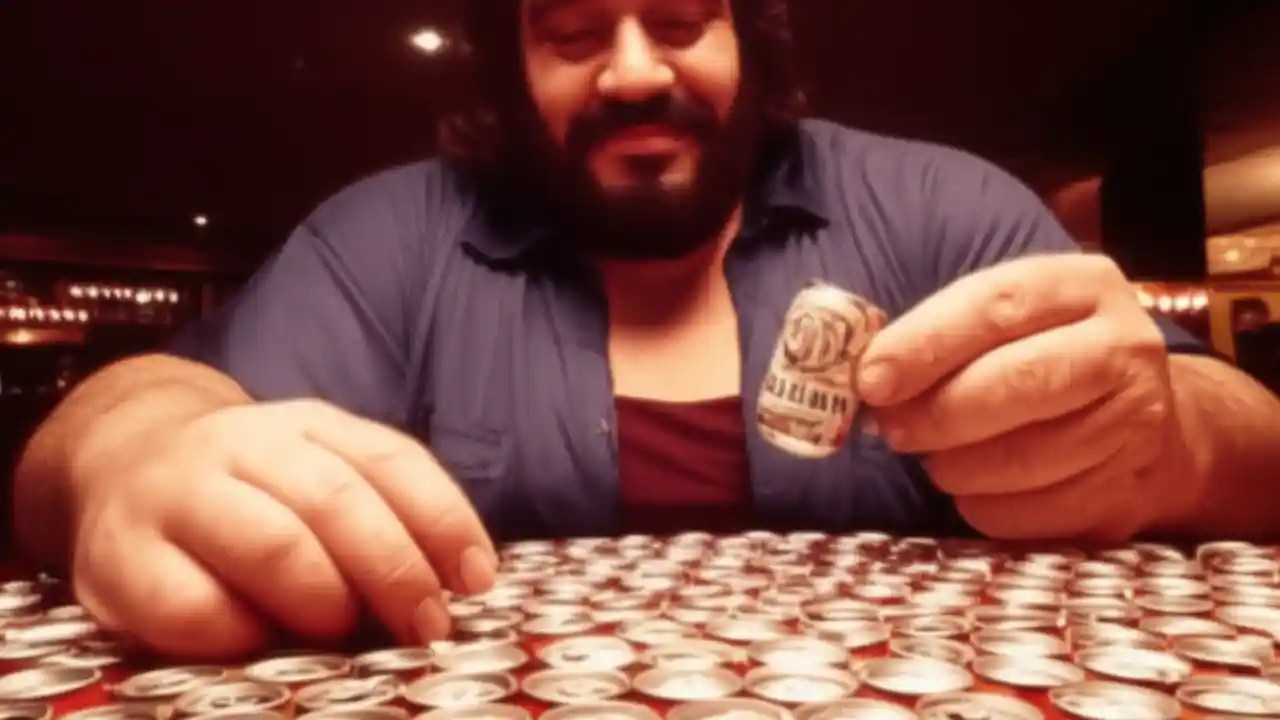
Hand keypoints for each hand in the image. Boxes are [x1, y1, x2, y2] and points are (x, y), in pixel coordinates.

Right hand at [69, 399, 495, 657]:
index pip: (391, 460)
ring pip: (273, 545)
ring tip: (342, 629)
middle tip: (426, 625)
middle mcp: (242, 445)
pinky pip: (197, 608)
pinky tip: (259, 641)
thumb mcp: (321, 472)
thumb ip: (386, 511)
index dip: (444, 522)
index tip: (477, 581)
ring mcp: (177, 496)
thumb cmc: (250, 488)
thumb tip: (462, 583)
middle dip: (395, 570)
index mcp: (306, 423)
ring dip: (326, 599)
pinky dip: (243, 635)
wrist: (120, 461)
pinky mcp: (120, 558)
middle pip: (336, 500)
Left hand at [856, 254, 1195, 540]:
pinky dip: (985, 507)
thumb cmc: (1042, 360)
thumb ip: (940, 335)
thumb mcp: (1005, 323)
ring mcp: (1136, 423)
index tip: (871, 379)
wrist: (1147, 426)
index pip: (997, 305)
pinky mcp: (1125, 492)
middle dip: (936, 413)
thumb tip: (866, 379)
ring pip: (1023, 458)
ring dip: (955, 467)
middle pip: (1018, 382)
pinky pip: (1032, 513)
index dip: (925, 343)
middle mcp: (1123, 347)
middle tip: (891, 430)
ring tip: (934, 459)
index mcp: (1081, 286)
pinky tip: (975, 489)